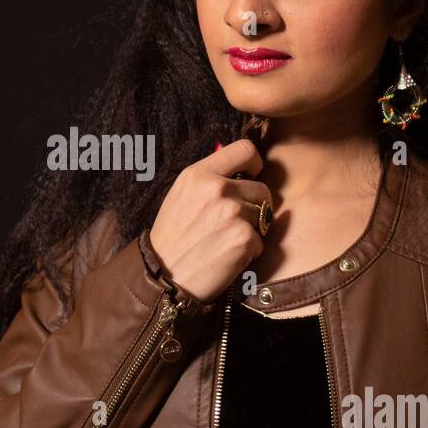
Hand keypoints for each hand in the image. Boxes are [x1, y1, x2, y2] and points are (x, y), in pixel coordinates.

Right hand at [148, 138, 271, 303]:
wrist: (162, 277)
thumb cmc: (172, 238)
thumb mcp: (181, 196)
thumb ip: (209, 179)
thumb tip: (241, 170)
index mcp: (199, 174)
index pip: (245, 150)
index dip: (254, 164)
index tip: (250, 177)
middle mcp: (217, 189)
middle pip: (262, 189)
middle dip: (254, 207)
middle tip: (232, 223)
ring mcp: (232, 213)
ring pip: (264, 216)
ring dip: (252, 230)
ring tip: (225, 241)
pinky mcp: (244, 239)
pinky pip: (261, 241)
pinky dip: (249, 252)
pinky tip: (227, 257)